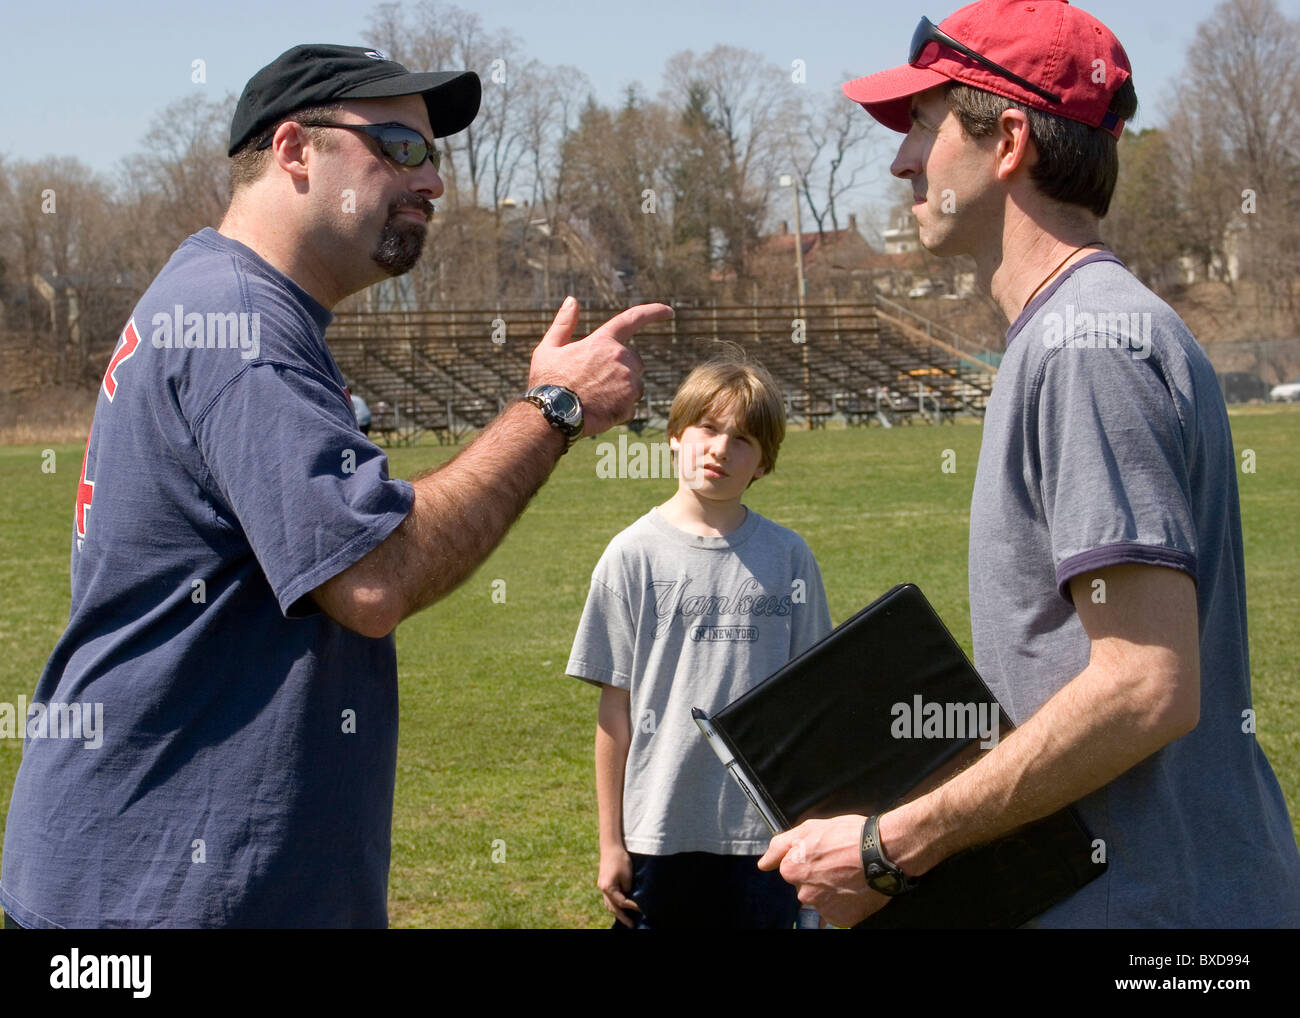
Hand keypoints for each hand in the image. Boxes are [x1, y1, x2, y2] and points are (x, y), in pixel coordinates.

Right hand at [528, 296, 672, 435]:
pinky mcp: (630, 403)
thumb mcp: (549, 348)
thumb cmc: (547, 382)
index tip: (669, 311)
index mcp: (603, 341)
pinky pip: (630, 406)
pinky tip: (598, 411)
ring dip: (621, 391)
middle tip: (595, 383)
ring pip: (634, 385)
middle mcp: (621, 357)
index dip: (653, 312)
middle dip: (621, 370)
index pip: (633, 319)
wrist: (552, 415)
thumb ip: (564, 323)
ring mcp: (628, 381)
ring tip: (594, 399)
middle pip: (634, 361)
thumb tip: (572, 300)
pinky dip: (618, 410)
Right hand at [596, 846, 640, 927]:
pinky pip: (608, 898)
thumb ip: (628, 888)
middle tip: (631, 925)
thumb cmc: (620, 859)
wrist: (610, 846)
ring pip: (609, 904)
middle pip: (612, 907)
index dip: (632, 907)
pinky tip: (619, 907)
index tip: (641, 910)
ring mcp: (601, 886)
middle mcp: (603, 889)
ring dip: (617, 912)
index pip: (621, 902)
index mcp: (608, 887)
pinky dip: (614, 904)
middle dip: (622, 917)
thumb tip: (630, 897)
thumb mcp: (627, 875)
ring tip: (625, 919)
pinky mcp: (603, 883)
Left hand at [757, 815, 890, 927]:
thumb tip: (763, 863)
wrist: (883, 852)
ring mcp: (823, 908)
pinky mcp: (842, 919)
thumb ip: (781, 846)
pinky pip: (839, 911)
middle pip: (806, 886)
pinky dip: (845, 902)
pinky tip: (855, 887)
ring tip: (850, 874)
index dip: (808, 858)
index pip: (791, 869)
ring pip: (822, 899)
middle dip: (819, 876)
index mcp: (792, 870)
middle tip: (839, 863)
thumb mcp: (810, 828)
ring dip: (832, 890)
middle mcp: (803, 894)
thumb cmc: (848, 836)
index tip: (824, 852)